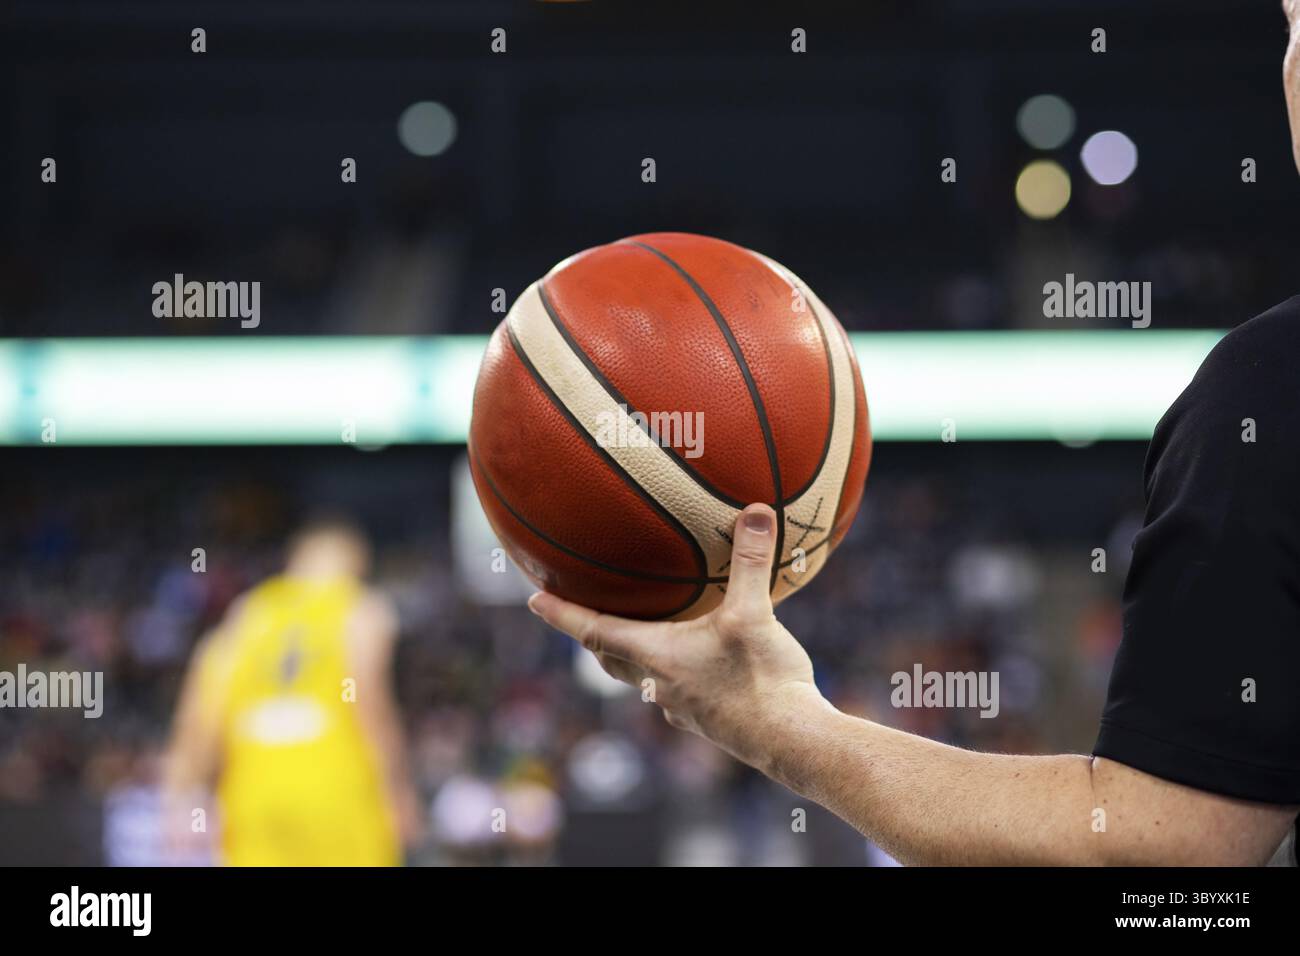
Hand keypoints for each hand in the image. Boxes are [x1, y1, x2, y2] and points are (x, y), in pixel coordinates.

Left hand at [528, 503, 825, 768]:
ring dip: (634, 653)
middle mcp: (659, 683)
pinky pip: (679, 687)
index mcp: (656, 656)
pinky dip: (676, 667)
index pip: (593, 631)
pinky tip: (702, 655)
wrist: (791, 743)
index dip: (560, 614)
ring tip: (643, 630)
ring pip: (644, 676)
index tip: (531, 599)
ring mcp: (683, 706)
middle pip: (611, 658)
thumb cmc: (763, 680)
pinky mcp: (709, 718)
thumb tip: (755, 510)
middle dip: (591, 635)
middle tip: (577, 615)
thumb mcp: (755, 614)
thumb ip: (751, 560)